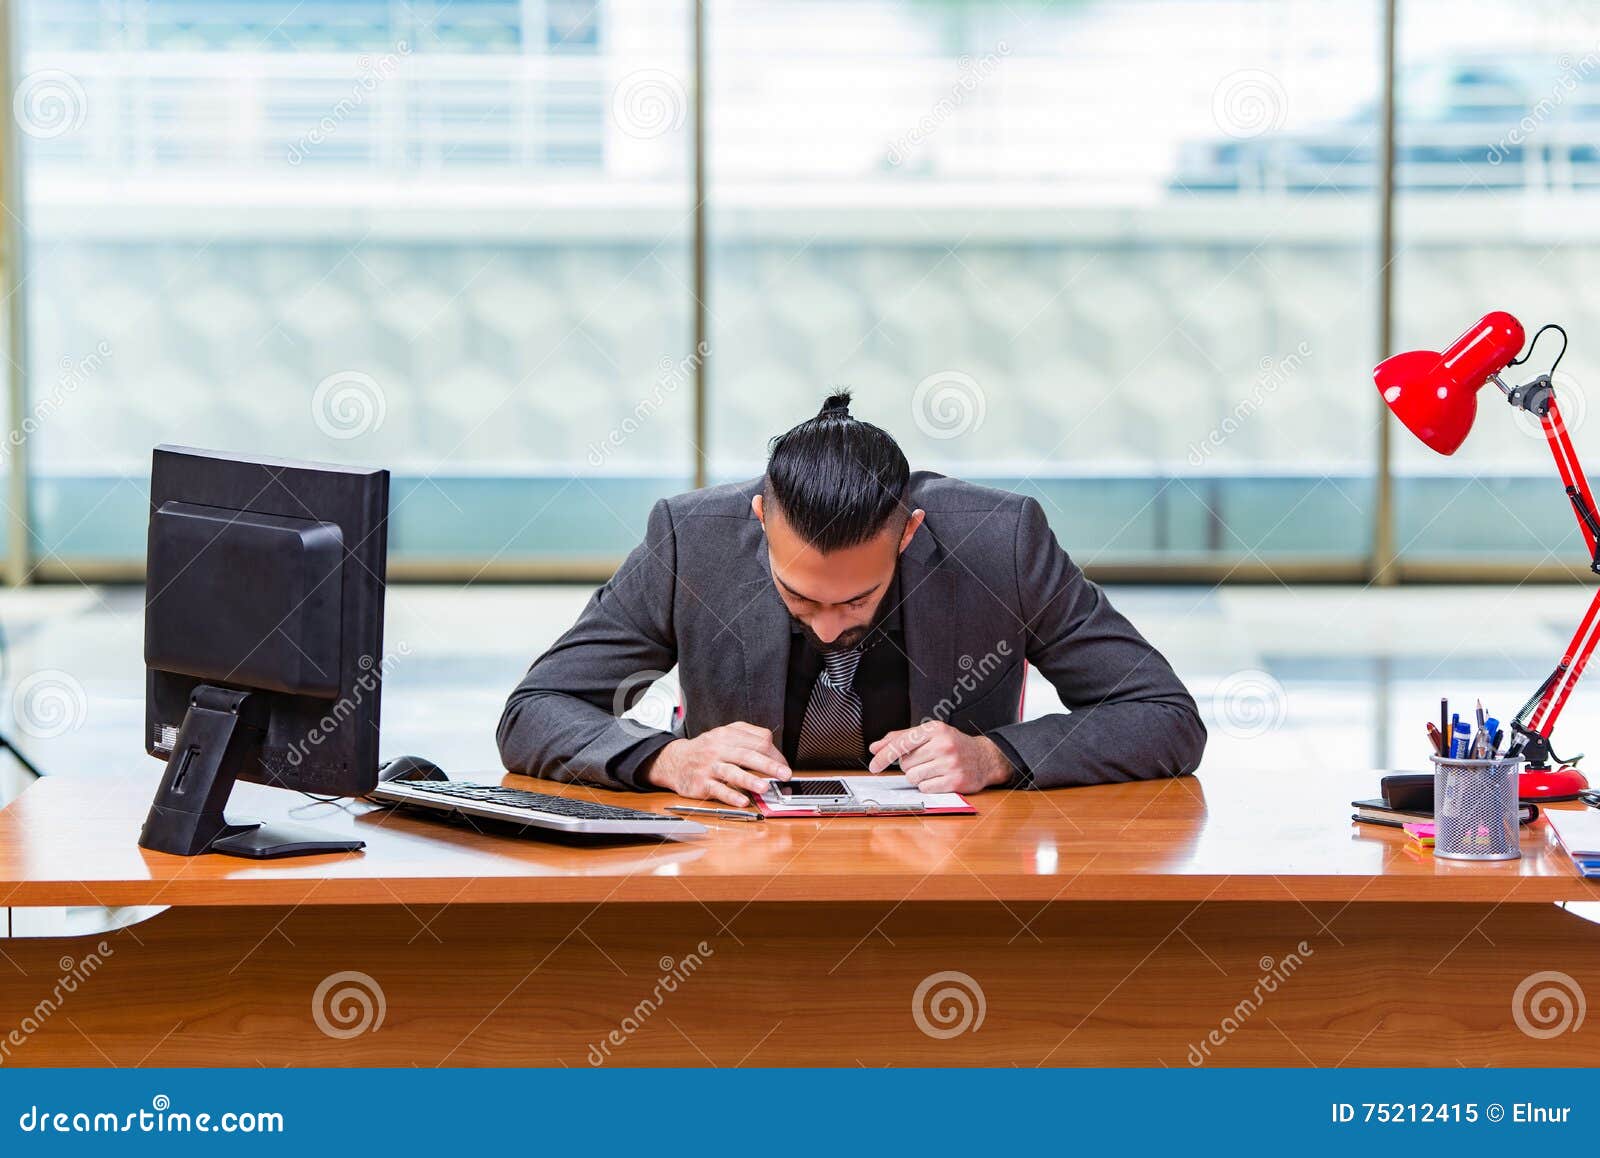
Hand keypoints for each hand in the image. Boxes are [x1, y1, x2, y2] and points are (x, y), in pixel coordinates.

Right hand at [645, 722, 790, 805]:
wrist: (675, 760)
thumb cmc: (706, 749)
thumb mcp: (725, 732)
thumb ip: (748, 734)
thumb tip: (772, 745)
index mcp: (728, 735)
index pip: (757, 742)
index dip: (774, 754)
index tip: (784, 766)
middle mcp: (719, 749)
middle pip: (747, 755)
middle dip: (768, 765)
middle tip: (784, 774)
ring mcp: (709, 767)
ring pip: (731, 772)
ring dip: (749, 780)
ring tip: (764, 787)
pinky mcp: (701, 783)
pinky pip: (717, 790)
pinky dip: (730, 796)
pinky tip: (742, 801)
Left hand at [868, 721, 1013, 793]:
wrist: (984, 758)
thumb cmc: (952, 745)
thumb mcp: (929, 734)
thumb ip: (900, 738)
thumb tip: (875, 748)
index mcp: (934, 729)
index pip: (901, 743)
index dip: (884, 756)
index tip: (873, 765)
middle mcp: (943, 744)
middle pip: (905, 763)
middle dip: (909, 765)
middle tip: (925, 760)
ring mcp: (950, 763)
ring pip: (913, 777)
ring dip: (917, 776)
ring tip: (932, 769)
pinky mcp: (955, 781)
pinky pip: (925, 788)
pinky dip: (927, 785)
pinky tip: (939, 778)